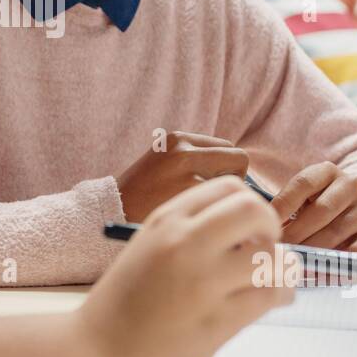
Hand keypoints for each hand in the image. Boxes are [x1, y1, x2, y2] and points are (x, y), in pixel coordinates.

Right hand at [75, 176, 293, 356]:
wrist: (97, 350)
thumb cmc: (124, 303)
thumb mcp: (149, 248)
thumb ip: (190, 233)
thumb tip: (246, 234)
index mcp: (166, 220)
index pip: (229, 187)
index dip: (250, 204)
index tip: (248, 226)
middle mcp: (185, 242)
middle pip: (254, 210)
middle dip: (270, 226)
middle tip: (266, 246)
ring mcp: (202, 280)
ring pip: (270, 256)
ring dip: (281, 267)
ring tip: (272, 279)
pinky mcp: (216, 318)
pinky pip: (268, 294)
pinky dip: (281, 293)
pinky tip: (275, 298)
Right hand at [115, 131, 248, 221]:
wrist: (113, 210)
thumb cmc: (144, 194)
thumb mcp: (166, 163)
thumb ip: (197, 160)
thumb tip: (243, 173)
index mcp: (178, 138)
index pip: (227, 147)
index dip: (225, 170)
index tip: (209, 188)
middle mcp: (183, 147)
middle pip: (239, 158)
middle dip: (234, 181)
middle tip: (211, 200)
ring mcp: (186, 168)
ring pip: (235, 182)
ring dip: (226, 198)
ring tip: (200, 209)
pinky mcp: (187, 190)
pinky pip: (222, 201)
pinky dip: (217, 212)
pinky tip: (195, 218)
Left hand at [269, 161, 356, 256]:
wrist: (347, 214)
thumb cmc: (311, 206)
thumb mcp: (298, 197)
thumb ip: (282, 207)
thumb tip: (263, 229)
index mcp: (327, 171)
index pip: (303, 183)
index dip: (284, 204)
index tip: (268, 223)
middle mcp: (350, 185)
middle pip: (321, 210)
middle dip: (296, 233)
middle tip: (278, 250)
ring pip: (336, 232)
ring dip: (312, 251)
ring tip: (292, 263)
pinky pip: (356, 253)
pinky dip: (335, 265)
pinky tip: (316, 273)